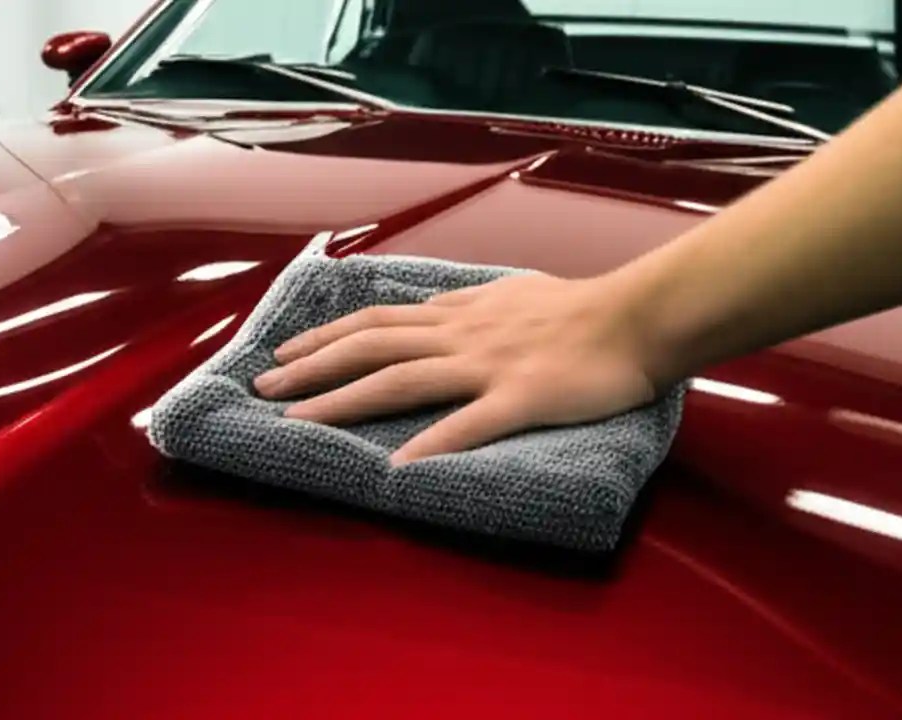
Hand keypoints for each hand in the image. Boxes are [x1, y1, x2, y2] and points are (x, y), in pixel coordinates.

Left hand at [253, 274, 660, 464]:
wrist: (638, 316)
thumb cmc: (583, 307)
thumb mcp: (514, 292)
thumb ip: (469, 304)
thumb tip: (432, 309)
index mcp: (462, 314)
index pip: (379, 320)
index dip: (327, 336)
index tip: (285, 352)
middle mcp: (463, 335)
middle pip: (373, 346)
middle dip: (312, 366)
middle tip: (263, 387)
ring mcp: (489, 366)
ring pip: (402, 379)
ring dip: (345, 401)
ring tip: (298, 423)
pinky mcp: (522, 397)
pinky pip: (470, 423)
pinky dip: (431, 445)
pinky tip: (397, 470)